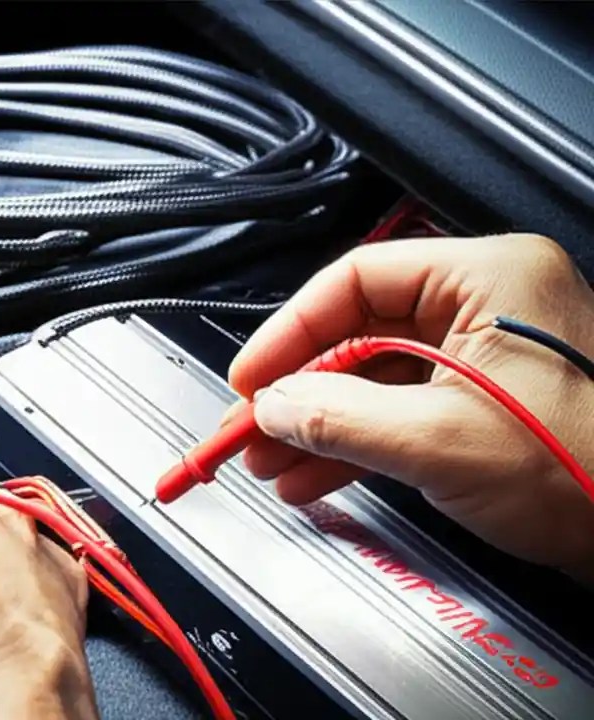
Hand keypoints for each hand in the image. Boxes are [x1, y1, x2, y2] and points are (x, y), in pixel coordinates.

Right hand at [229, 234, 593, 583]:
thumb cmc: (592, 471)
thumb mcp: (439, 440)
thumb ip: (337, 418)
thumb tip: (271, 406)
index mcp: (489, 276)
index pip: (356, 280)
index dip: (289, 331)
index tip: (251, 378)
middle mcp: (489, 303)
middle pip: (360, 332)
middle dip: (299, 390)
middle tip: (249, 427)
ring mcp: (491, 354)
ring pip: (376, 376)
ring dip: (319, 423)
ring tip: (271, 461)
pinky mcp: (491, 401)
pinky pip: (403, 408)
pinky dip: (358, 442)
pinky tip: (315, 474)